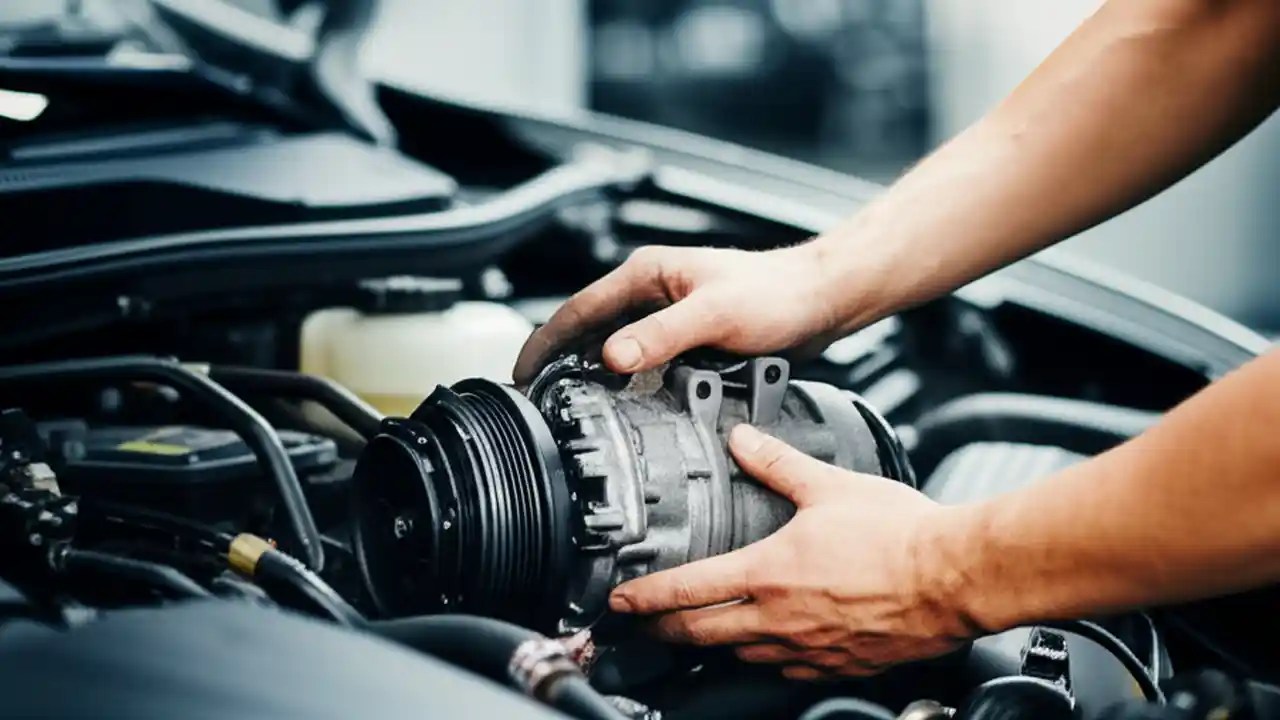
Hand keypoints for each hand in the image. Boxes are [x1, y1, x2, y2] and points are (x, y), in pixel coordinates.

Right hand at [513, 244, 850, 383]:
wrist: (820, 299)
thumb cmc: (777, 293)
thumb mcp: (714, 316)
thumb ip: (662, 336)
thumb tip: (610, 358)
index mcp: (647, 275)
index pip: (578, 310)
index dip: (545, 343)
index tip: (521, 374)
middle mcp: (652, 293)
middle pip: (590, 330)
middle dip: (562, 362)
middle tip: (540, 399)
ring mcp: (669, 316)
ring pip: (617, 349)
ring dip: (595, 374)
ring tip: (573, 406)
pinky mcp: (688, 338)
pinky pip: (646, 363)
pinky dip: (629, 382)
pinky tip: (626, 404)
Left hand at [608, 425, 979, 679]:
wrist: (954, 576)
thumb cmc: (900, 534)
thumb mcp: (828, 486)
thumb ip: (777, 462)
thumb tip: (742, 439)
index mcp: (769, 572)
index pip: (687, 590)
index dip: (645, 597)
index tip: (619, 600)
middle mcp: (779, 619)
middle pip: (700, 634)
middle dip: (662, 631)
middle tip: (640, 626)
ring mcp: (807, 649)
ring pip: (739, 656)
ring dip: (710, 645)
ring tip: (696, 634)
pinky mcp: (837, 666)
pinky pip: (784, 671)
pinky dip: (762, 660)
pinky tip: (764, 649)